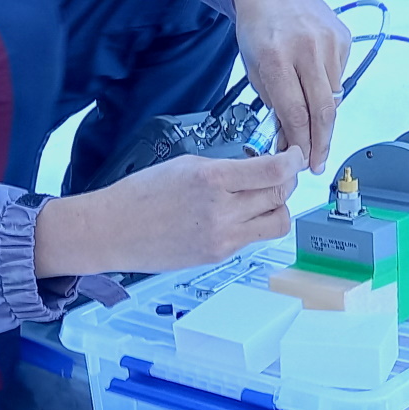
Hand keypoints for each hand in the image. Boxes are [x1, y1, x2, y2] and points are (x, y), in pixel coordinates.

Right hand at [35, 147, 305, 275]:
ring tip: (263, 196)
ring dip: (278, 205)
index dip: (293, 161)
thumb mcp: (185, 165)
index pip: (273, 171)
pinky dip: (257, 223)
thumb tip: (256, 169)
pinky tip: (241, 214)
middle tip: (279, 172)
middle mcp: (221, 210)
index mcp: (211, 178)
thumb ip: (225, 168)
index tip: (295, 154)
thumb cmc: (140, 195)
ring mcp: (223, 236)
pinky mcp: (218, 255)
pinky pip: (255, 238)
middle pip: (280, 194)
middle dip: (287, 180)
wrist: (112, 231)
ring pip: (277, 221)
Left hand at [230, 0, 350, 173]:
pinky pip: (339, 77)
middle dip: (321, 143)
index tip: (303, 162)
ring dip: (324, 118)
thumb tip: (288, 139)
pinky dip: (328, 89)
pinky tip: (314, 84)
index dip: (301, 143)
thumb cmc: (258, 26)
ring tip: (313, 127)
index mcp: (276, 57)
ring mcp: (328, 42)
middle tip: (318, 162)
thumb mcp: (253, 67)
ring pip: (334, 97)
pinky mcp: (343, 39)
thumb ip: (272, 103)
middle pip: (323, 111)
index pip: (295, 113)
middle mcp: (306, 49)